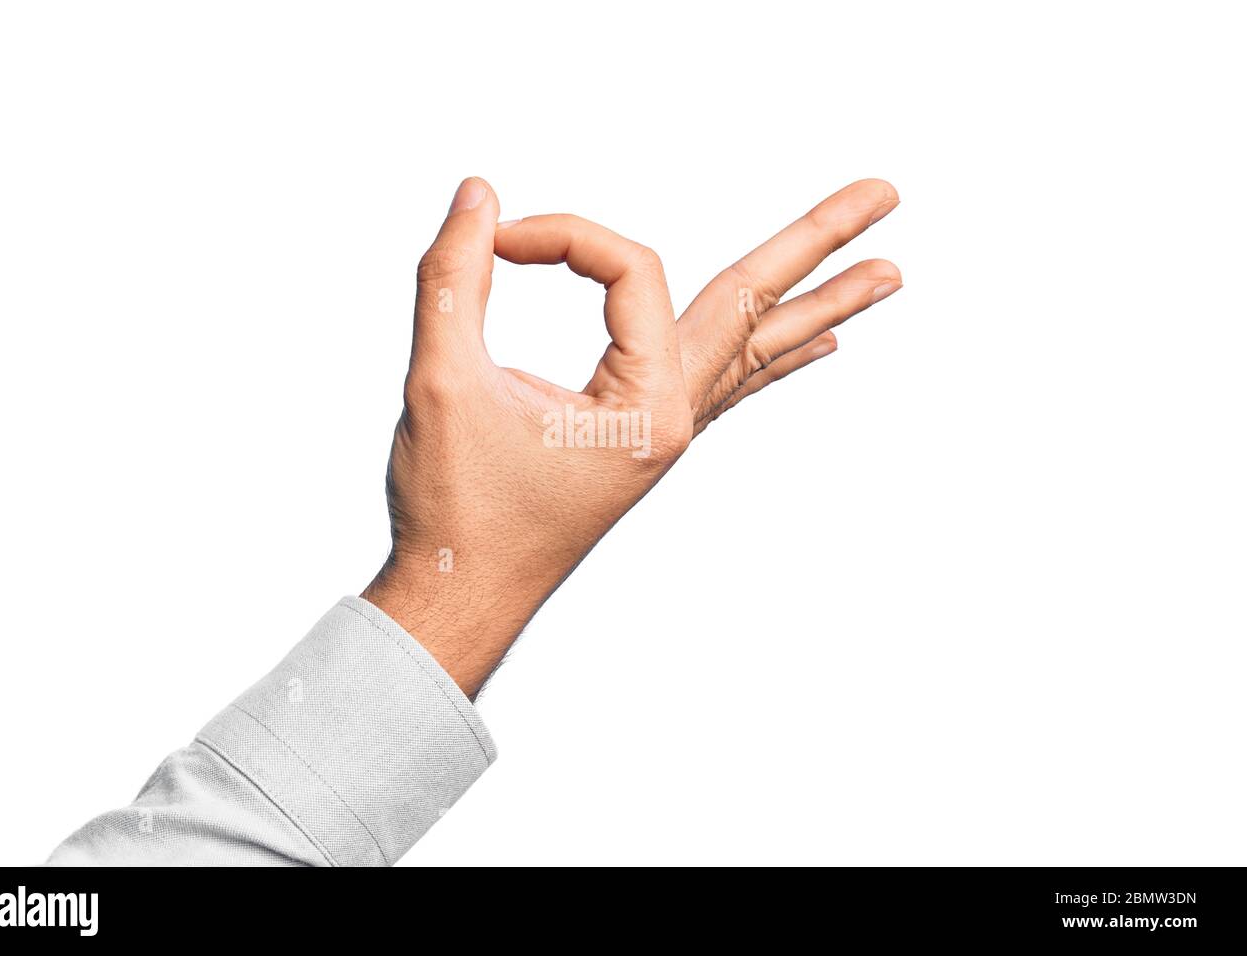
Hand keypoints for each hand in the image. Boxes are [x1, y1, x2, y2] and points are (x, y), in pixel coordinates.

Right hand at [364, 178, 899, 695]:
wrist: (462, 600)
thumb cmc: (456, 509)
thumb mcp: (442, 384)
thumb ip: (452, 280)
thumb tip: (479, 196)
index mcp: (646, 406)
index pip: (630, 271)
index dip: (562, 237)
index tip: (497, 242)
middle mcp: (677, 418)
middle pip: (755, 306)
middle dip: (822, 242)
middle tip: (889, 193)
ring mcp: (671, 434)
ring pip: (756, 350)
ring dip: (822, 304)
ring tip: (891, 274)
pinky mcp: (650, 444)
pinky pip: (735, 387)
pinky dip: (779, 357)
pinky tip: (820, 344)